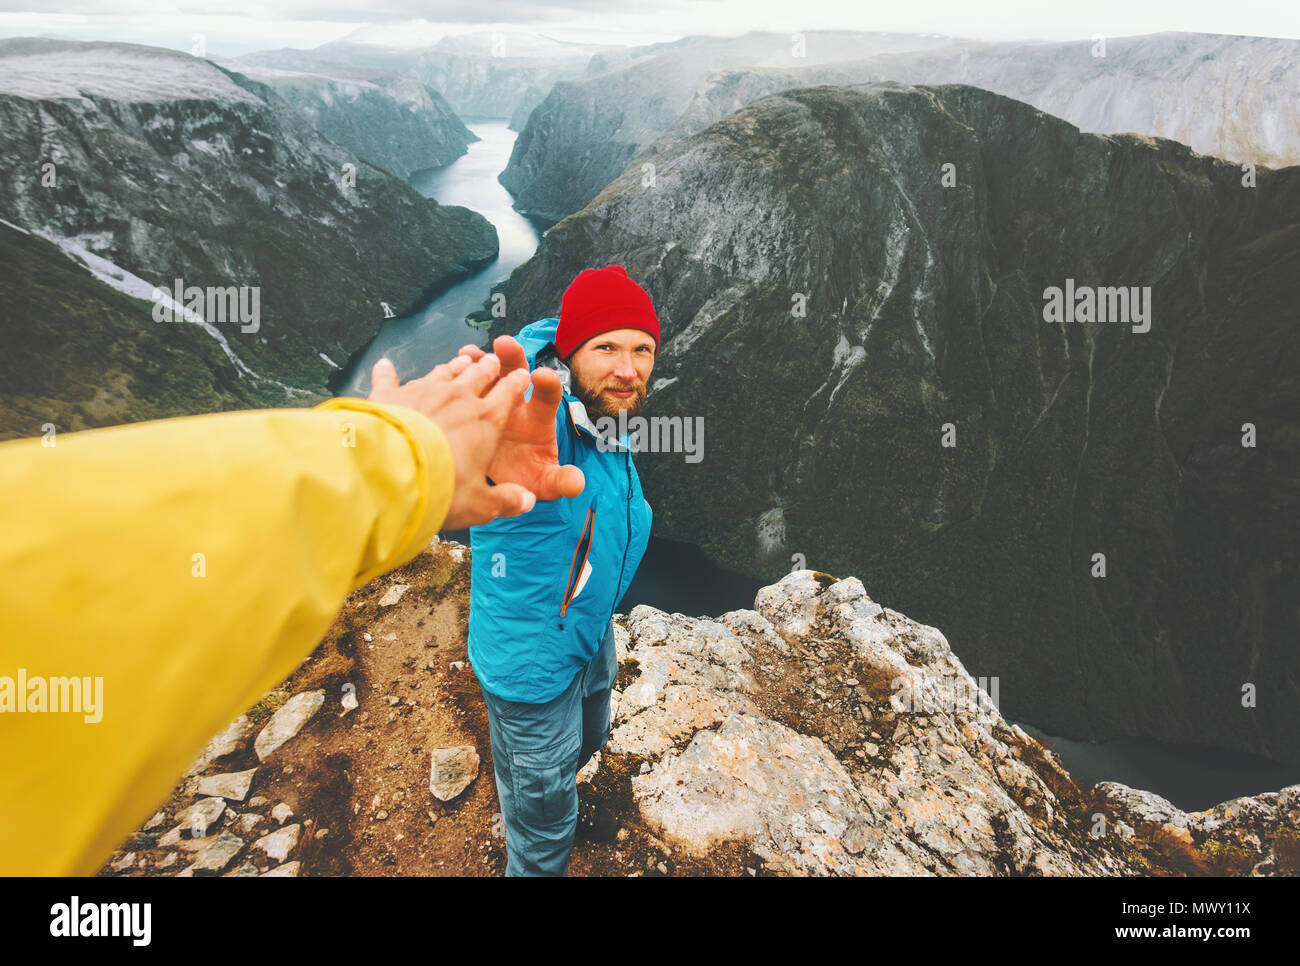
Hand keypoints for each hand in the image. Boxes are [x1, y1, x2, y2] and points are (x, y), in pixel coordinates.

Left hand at [367, 353, 535, 529]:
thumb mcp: (479, 504)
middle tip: (492, 360)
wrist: (390, 471)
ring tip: (460, 359)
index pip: (509, 393)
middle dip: (488, 367)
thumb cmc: (439, 488)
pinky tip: (385, 366)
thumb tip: (525, 502)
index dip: (516, 383)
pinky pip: (389, 378)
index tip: (521, 375)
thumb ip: (504, 500)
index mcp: (486, 420)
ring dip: (453, 365)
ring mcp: (423, 391)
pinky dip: (388, 372)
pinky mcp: (390, 394)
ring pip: (443, 371)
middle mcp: (458, 397)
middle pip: (478, 374)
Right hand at [455, 337, 584, 501]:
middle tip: (504, 344)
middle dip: (513, 358)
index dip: (548, 384)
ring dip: (480, 362)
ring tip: (468, 353)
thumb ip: (560, 481)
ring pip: (489, 376)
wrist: (500, 481)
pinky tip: (448, 370)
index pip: (548, 396)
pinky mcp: (473, 407)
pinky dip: (459, 379)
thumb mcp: (545, 483)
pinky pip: (467, 389)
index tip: (542, 375)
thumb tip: (575, 483)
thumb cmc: (527, 478)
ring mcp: (493, 402)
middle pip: (518, 375)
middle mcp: (517, 404)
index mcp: (539, 419)